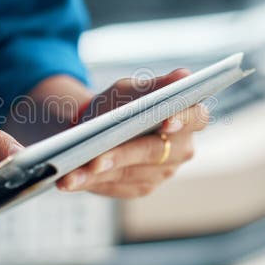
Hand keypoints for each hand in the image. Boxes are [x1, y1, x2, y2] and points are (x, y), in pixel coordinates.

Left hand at [56, 69, 208, 197]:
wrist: (97, 128)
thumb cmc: (119, 104)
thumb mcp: (130, 90)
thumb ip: (154, 86)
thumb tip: (182, 76)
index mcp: (188, 117)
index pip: (195, 117)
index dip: (182, 119)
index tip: (164, 122)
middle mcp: (182, 148)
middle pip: (155, 151)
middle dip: (123, 154)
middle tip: (96, 160)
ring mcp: (164, 172)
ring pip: (131, 173)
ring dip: (98, 174)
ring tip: (70, 174)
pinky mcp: (142, 187)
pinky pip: (116, 187)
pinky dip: (91, 183)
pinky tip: (70, 180)